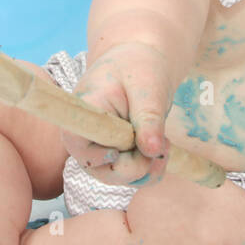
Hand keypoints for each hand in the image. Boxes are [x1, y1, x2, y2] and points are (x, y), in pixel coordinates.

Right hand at [61, 42, 170, 186]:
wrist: (141, 66)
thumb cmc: (139, 68)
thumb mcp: (147, 87)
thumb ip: (148, 118)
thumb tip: (152, 151)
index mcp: (83, 114)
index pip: (79, 146)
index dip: (103, 155)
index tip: (125, 147)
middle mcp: (85, 138)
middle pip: (104, 172)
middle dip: (138, 165)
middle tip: (163, 142)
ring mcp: (99, 152)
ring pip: (121, 178)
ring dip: (149, 167)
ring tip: (165, 142)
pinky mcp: (115, 159)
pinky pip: (133, 177)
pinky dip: (152, 169)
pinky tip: (162, 149)